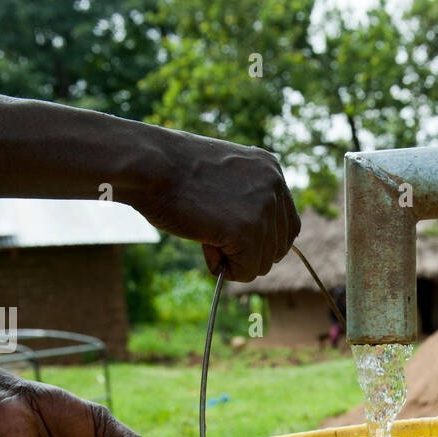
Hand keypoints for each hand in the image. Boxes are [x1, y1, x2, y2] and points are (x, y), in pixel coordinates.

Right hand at [132, 130, 300, 282]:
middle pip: (278, 248)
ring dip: (233, 260)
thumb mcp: (222, 176)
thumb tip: (256, 238)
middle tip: (214, 236)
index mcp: (270, 168)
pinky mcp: (246, 231)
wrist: (149, 165)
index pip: (288, 224)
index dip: (263, 242)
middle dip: (247, 252)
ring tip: (205, 234)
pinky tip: (204, 243)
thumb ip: (245, 199)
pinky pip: (246, 271)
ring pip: (262, 263)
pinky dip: (223, 268)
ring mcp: (263, 208)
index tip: (238, 242)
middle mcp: (274, 186)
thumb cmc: (172, 171)